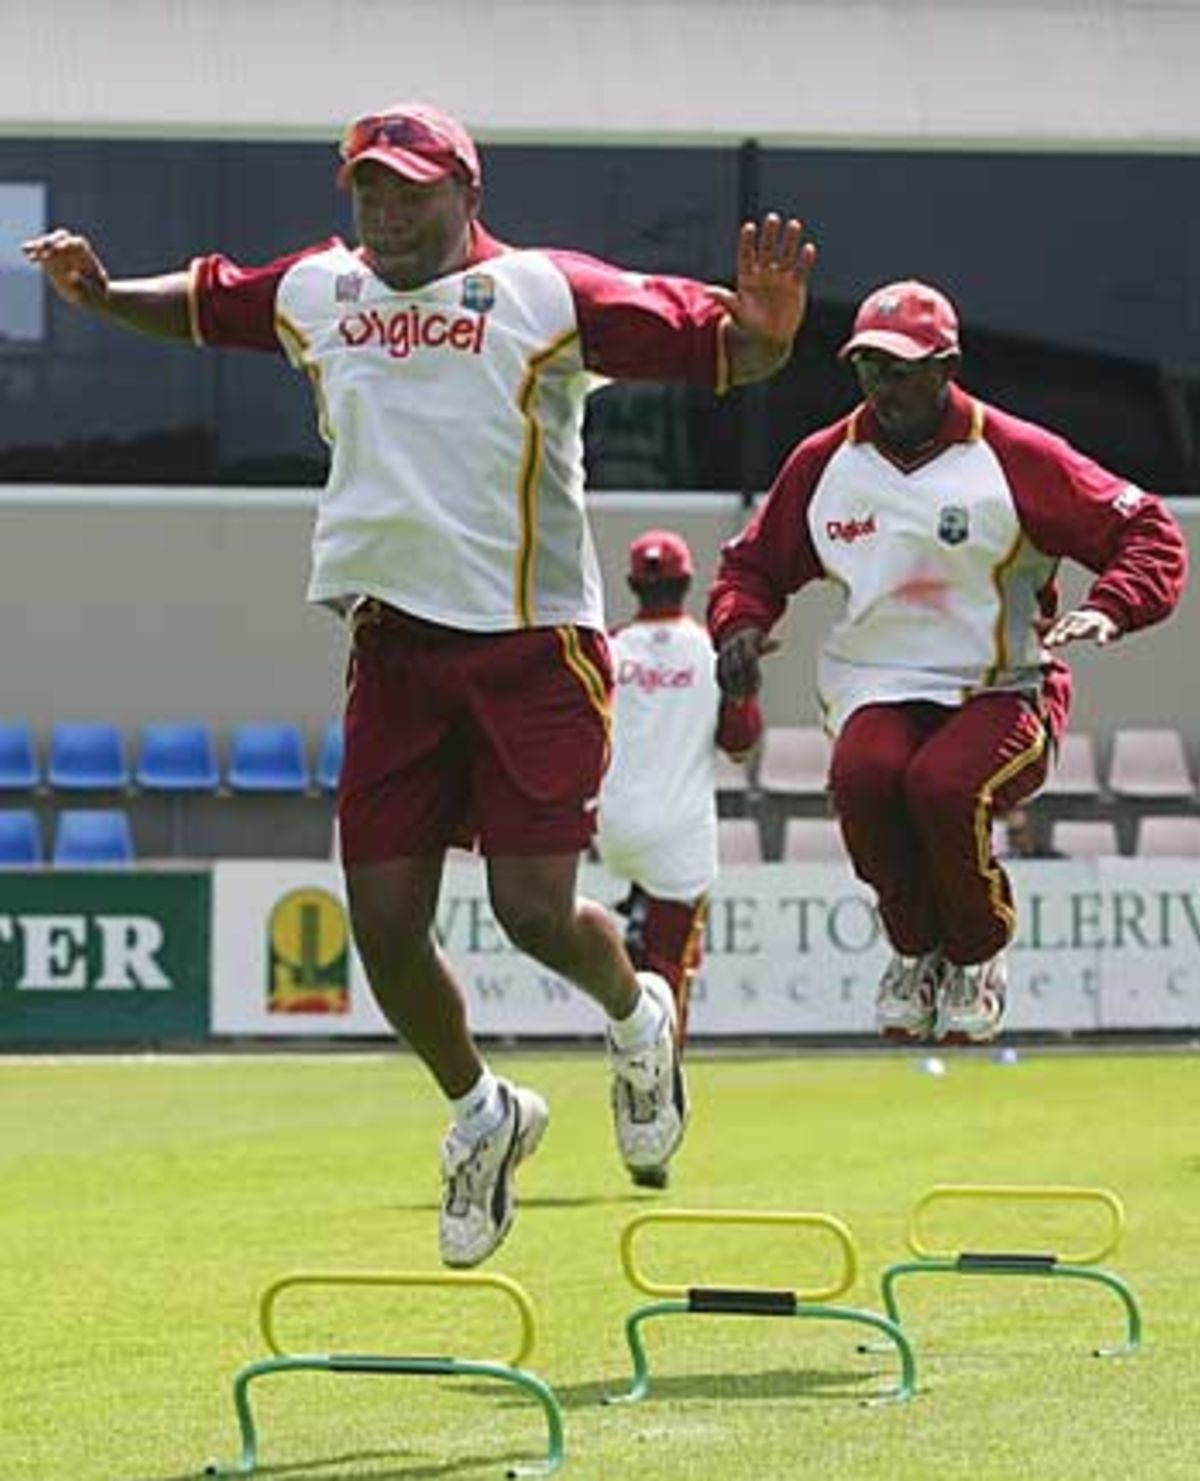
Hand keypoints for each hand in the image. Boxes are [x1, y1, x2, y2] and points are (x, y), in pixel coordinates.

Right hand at [21, 229, 109, 308]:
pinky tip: (29, 257)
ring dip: (39, 246)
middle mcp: (73, 251)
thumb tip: (72, 275)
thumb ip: (84, 284)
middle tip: (42, 246)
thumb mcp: (94, 292)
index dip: (67, 243)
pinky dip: (35, 254)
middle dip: (51, 240)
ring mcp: (61, 255)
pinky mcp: (51, 261)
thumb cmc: (97, 294)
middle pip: (61, 237)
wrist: (92, 296)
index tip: (58, 249)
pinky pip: (41, 255)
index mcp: (86, 255)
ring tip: (30, 251)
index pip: (77, 243)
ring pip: (49, 244)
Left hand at [710, 214, 817, 381]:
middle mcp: (764, 273)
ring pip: (785, 255)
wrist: (769, 339)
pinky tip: (808, 248)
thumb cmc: (749, 325)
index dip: (747, 242)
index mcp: (747, 277)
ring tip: (793, 224)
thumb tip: (706, 291)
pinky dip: (804, 261)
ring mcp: (780, 278)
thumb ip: (725, 299)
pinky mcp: (795, 286)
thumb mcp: (737, 313)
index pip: (746, 255)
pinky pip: (800, 270)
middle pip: (767, 250)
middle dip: (770, 235)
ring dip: (789, 241)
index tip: (749, 227)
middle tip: (772, 218)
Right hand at [716, 626, 778, 699]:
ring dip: (732, 688)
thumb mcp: (761, 638)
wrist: (734, 632)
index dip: (754, 675)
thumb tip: (779, 643)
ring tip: (738, 701)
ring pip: (726, 673)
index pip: (749, 660)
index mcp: (744, 640)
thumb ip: (768, 644)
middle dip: (742, 685)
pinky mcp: (717, 661)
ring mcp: (723, 654)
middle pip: (736, 669)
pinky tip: (729, 696)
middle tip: (748, 698)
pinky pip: (719, 674)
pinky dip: (724, 686)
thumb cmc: (753, 639)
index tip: (758, 688)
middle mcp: (731, 647)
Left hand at [1042, 607, 1119, 648]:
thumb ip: (1055, 633)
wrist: (1104, 617)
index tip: (1045, 645)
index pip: (1058, 629)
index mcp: (1068, 621)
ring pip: (1084, 627)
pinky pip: (1103, 633)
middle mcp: (1078, 620)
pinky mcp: (1104, 627)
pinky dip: (1102, 638)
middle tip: (1057, 641)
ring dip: (1078, 630)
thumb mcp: (1067, 627)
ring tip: (1073, 634)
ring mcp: (1091, 623)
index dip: (1051, 636)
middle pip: (1069, 627)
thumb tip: (1040, 637)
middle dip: (1062, 633)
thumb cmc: (1081, 625)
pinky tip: (1099, 644)